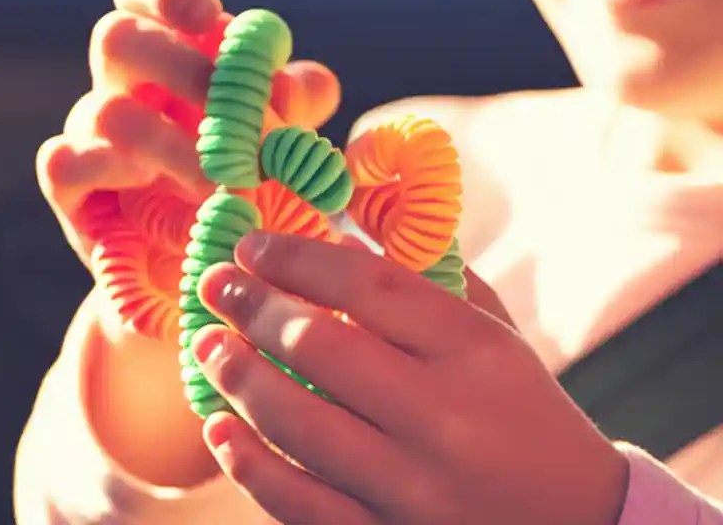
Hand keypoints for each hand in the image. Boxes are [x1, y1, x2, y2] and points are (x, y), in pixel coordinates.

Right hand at [37, 0, 341, 264]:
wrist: (209, 279)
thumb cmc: (244, 193)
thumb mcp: (283, 142)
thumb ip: (296, 105)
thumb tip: (294, 84)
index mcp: (169, 57)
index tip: (207, 19)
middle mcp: (121, 86)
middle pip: (117, 37)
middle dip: (178, 68)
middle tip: (233, 115)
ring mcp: (89, 135)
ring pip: (105, 109)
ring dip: (170, 145)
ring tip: (218, 186)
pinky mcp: (68, 189)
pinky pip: (62, 161)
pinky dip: (109, 170)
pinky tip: (148, 190)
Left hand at [190, 232, 628, 524]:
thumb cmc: (518, 412)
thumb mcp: (496, 338)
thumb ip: (427, 283)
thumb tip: (333, 229)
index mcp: (476, 353)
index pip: (368, 286)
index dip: (297, 258)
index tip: (251, 246)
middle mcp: (446, 419)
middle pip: (320, 349)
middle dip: (252, 308)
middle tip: (215, 286)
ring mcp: (414, 489)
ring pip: (297, 424)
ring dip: (237, 377)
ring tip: (208, 347)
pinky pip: (296, 502)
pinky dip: (247, 463)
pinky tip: (221, 426)